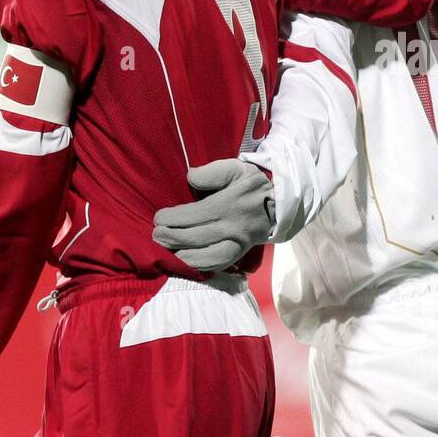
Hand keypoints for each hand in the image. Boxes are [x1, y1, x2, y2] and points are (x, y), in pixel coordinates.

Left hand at [152, 159, 275, 272]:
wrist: (281, 204)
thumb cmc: (252, 185)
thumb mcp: (236, 168)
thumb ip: (212, 172)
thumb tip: (191, 178)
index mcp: (230, 204)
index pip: (194, 215)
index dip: (172, 219)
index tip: (159, 218)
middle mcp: (233, 227)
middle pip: (195, 238)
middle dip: (170, 238)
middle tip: (156, 235)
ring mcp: (238, 244)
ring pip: (207, 258)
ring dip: (183, 258)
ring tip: (168, 252)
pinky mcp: (240, 254)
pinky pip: (218, 266)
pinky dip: (200, 267)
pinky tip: (186, 263)